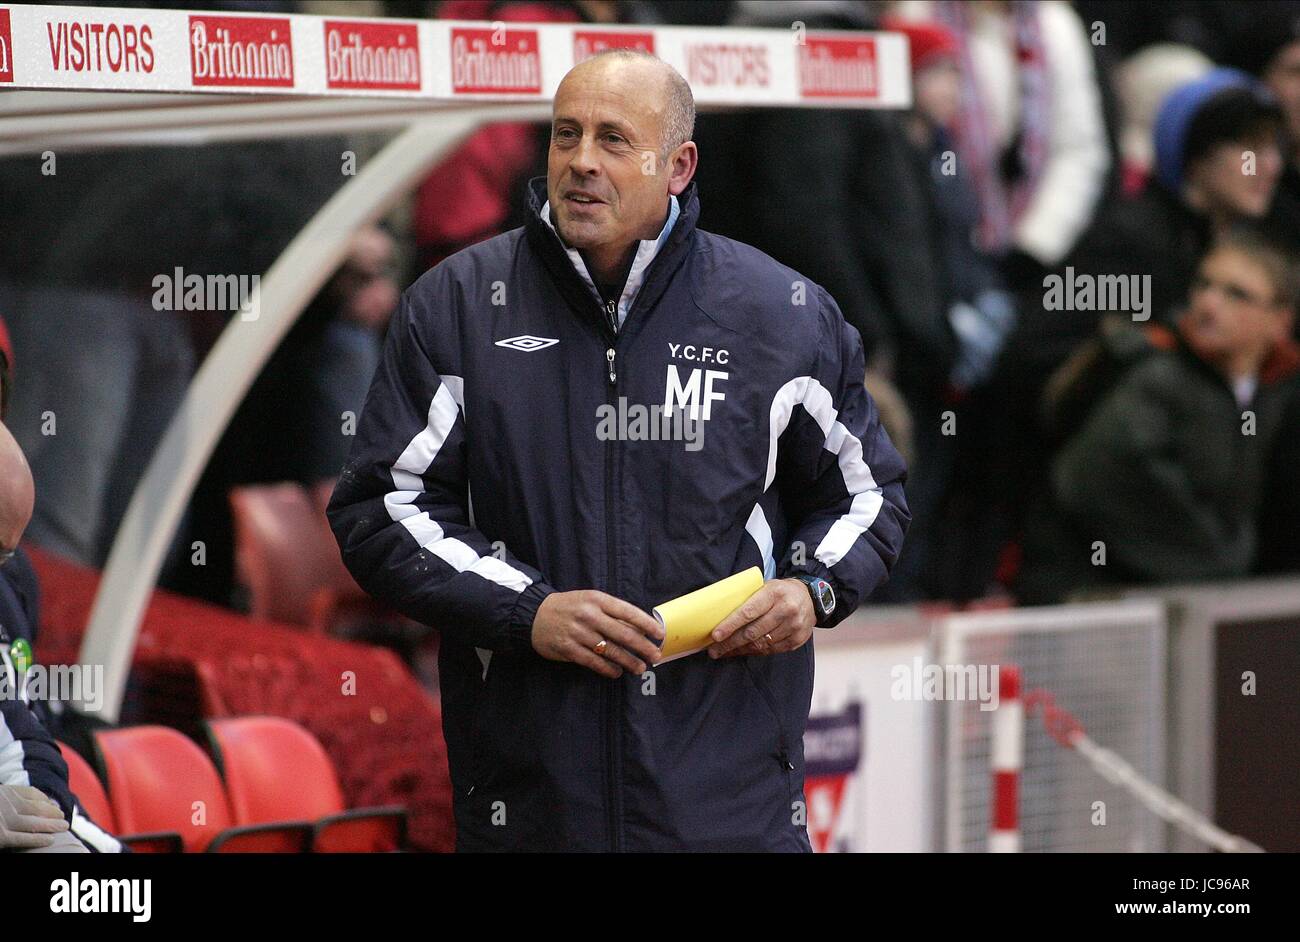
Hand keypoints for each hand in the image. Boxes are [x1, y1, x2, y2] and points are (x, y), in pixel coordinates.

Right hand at [0, 784, 68, 849]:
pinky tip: (51, 840)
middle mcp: (5, 802)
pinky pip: (24, 839)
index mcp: (4, 791)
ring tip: (64, 826)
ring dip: (52, 825)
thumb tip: (29, 802)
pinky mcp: (1, 837)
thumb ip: (8, 799)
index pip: (31, 793)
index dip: (45, 800)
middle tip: (62, 817)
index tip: (52, 804)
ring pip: (34, 823)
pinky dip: (38, 839)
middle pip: (37, 807)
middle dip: (53, 813)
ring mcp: (3, 819)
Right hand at [532, 590, 665, 677]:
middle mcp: (589, 615)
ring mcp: (578, 633)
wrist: (535, 615)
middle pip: (623, 634)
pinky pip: (594, 662)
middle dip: (642, 647)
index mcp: (597, 599)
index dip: (646, 624)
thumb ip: (612, 613)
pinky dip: (608, 669)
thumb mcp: (590, 601)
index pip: (628, 612)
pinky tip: (617, 672)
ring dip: (628, 661)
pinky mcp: (569, 649)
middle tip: (656, 655)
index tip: (659, 633)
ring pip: (610, 650)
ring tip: (640, 668)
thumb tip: (640, 629)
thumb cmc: (570, 607)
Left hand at [707, 579, 814, 658]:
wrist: (810, 597)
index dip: (730, 625)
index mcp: (773, 593)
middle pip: (752, 632)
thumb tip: (720, 615)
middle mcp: (786, 610)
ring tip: (725, 652)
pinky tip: (743, 651)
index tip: (715, 635)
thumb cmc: (780, 592)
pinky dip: (754, 652)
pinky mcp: (797, 639)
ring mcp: (793, 626)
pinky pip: (771, 650)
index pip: (748, 612)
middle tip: (714, 650)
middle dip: (730, 643)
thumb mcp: (765, 587)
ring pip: (760, 644)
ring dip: (740, 650)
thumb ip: (748, 599)